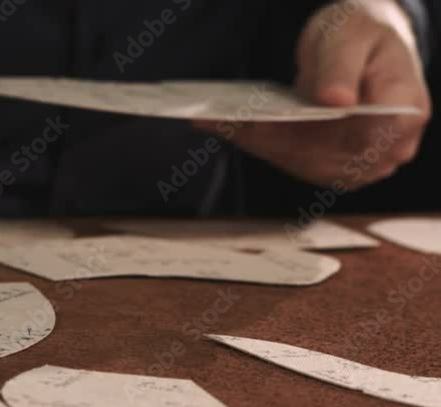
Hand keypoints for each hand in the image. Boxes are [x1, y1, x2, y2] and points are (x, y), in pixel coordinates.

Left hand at [196, 0, 430, 189]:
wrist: (359, 44)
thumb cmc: (361, 33)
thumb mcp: (352, 36)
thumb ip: (343, 67)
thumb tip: (336, 101)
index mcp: (404, 113)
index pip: (356, 138)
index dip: (307, 136)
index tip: (261, 124)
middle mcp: (386, 148)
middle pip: (320, 156)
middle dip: (267, 139)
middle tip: (217, 120)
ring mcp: (359, 162)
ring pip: (298, 162)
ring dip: (255, 143)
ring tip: (211, 120)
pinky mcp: (329, 163)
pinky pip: (289, 158)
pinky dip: (257, 142)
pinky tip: (224, 125)